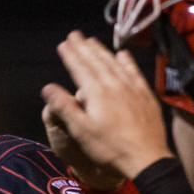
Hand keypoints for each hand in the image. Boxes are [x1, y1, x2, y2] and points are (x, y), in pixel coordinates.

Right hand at [40, 31, 173, 192]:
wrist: (146, 158)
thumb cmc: (111, 148)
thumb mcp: (82, 131)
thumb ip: (64, 107)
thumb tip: (47, 88)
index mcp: (97, 92)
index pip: (80, 68)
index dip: (71, 55)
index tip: (63, 43)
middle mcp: (115, 84)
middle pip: (97, 61)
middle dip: (84, 47)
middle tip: (75, 35)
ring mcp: (132, 88)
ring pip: (114, 63)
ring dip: (102, 51)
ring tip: (93, 41)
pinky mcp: (145, 95)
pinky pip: (134, 72)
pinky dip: (127, 61)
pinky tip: (123, 54)